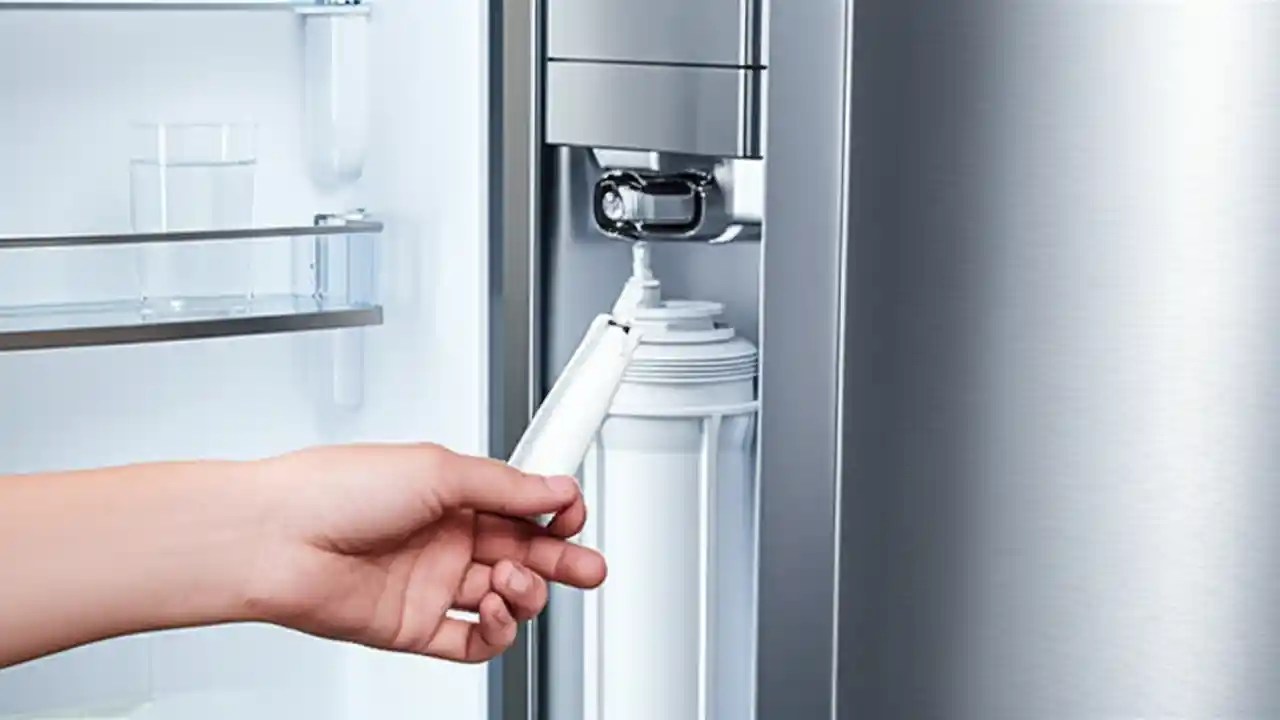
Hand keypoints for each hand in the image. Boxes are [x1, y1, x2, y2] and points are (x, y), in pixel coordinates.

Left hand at [245, 444, 604, 662]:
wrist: (275, 539)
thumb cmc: (336, 489)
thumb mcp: (438, 469)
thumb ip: (505, 486)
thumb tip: (555, 488)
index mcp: (449, 492)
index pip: (521, 505)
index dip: (553, 510)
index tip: (572, 510)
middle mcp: (442, 537)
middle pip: (522, 552)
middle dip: (561, 559)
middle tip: (588, 565)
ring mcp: (430, 584)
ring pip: (504, 597)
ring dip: (525, 591)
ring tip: (515, 579)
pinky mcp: (414, 627)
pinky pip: (472, 640)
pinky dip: (497, 630)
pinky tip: (495, 609)